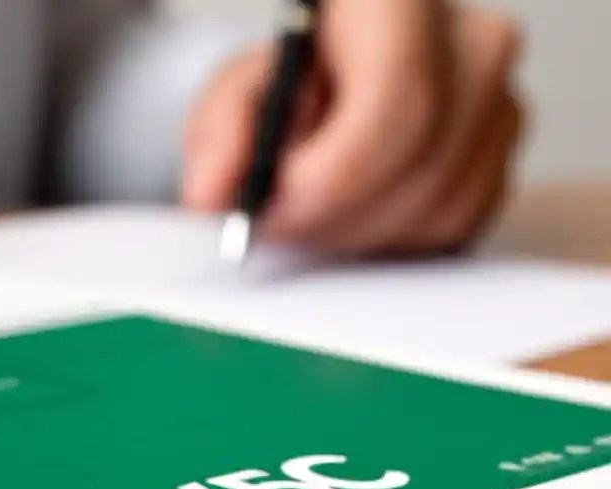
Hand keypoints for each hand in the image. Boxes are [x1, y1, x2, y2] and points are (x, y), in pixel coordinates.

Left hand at [183, 1, 524, 256]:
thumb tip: (212, 194)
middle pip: (420, 162)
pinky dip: (392, 238)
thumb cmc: (289, 80)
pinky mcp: (502, 158)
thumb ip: (219, 139)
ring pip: (440, 206)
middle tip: (273, 224)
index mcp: (400, 3)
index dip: (332, 175)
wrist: (333, 81)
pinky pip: (455, 226)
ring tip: (308, 209)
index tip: (274, 209)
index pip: (395, 99)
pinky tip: (352, 213)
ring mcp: (500, 100)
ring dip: (358, 233)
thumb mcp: (237, 94)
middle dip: (333, 216)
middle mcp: (471, 43)